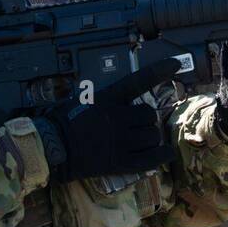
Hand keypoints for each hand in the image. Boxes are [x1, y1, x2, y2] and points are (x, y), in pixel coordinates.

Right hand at [35, 57, 180, 182]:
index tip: (176, 64)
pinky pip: (150, 158)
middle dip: (146, 119)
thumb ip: (105, 99)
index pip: (138, 80)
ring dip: (151, 137)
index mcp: (107, 99)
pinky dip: (161, 155)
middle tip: (137, 125)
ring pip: (152, 135)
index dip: (159, 71)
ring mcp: (120, 141)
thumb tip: (123, 101)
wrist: (51, 148)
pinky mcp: (120, 162)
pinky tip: (165, 153)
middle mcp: (117, 118)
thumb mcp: (83, 100)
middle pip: (149, 114)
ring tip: (141, 140)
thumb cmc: (61, 122)